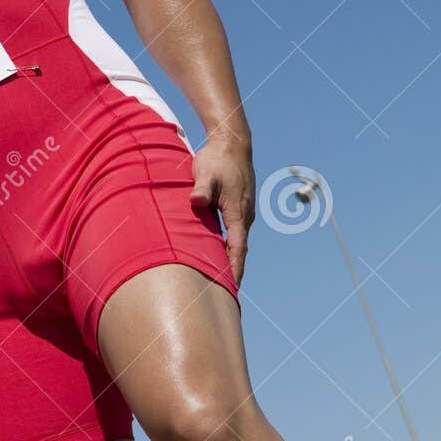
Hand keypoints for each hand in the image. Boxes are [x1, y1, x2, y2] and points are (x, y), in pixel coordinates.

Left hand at [190, 131, 255, 284]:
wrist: (232, 142)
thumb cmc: (217, 159)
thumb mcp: (205, 173)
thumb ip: (200, 189)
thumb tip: (196, 201)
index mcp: (238, 213)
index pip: (238, 248)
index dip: (234, 269)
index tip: (232, 289)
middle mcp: (244, 216)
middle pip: (240, 251)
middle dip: (234, 273)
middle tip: (226, 297)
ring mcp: (243, 212)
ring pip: (237, 243)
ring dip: (231, 261)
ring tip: (222, 283)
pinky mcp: (237, 208)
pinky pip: (234, 235)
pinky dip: (229, 249)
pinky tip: (218, 258)